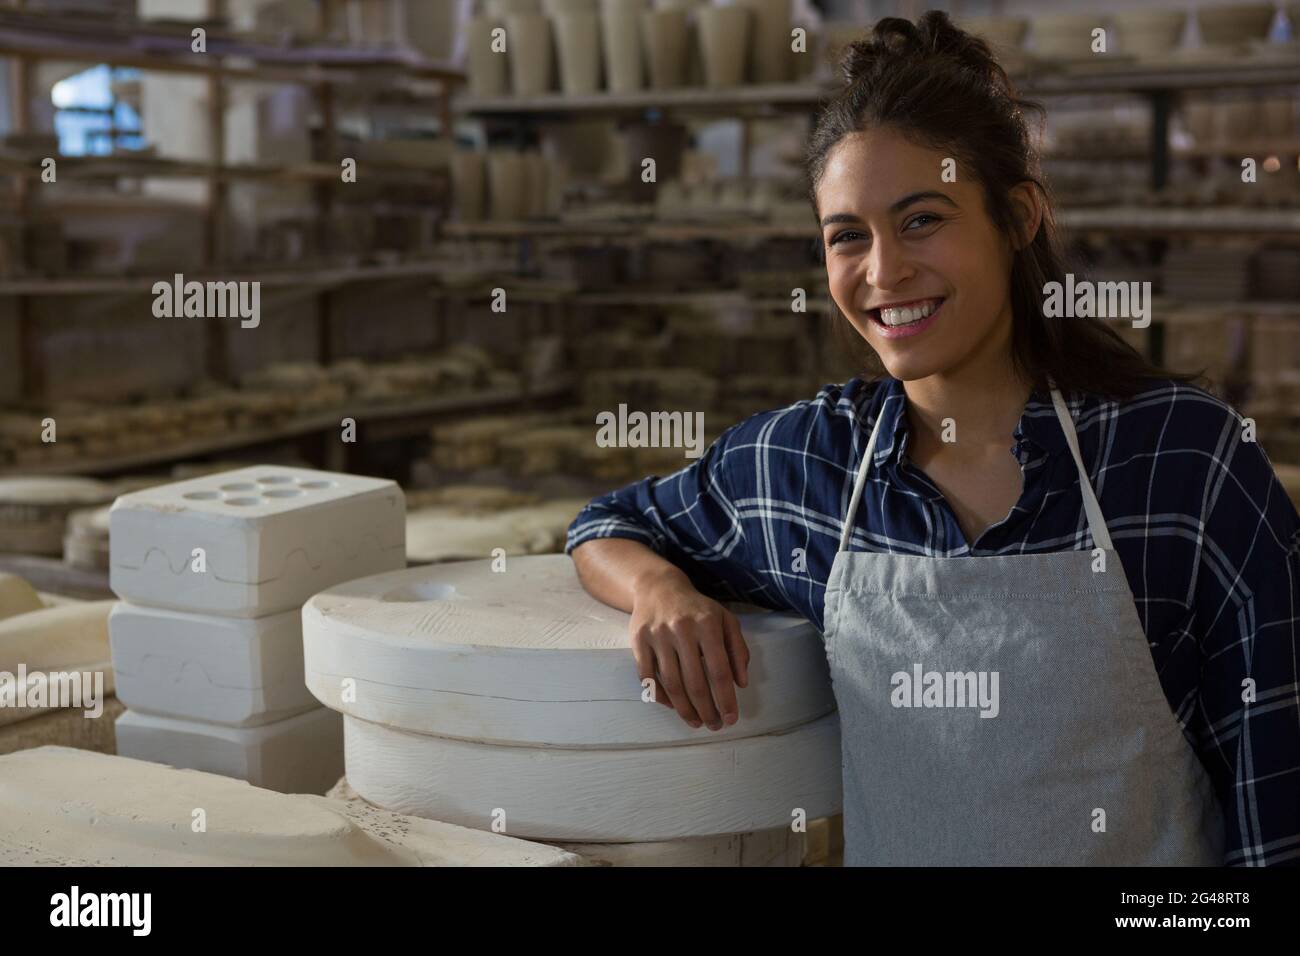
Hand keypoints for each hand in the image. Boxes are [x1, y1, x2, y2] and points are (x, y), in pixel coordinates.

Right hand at [629, 570, 749, 730]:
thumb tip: (741, 683)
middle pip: (695, 682)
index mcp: (707, 624)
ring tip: (696, 722)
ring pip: (672, 684)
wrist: (658, 588)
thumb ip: (738, 650)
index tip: (730, 718)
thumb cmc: (698, 609)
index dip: (726, 699)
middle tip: (713, 725)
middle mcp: (682, 630)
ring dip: (685, 710)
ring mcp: (658, 636)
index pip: (719, 671)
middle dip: (706, 710)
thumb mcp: (726, 620)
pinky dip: (661, 696)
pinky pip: (648, 677)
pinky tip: (673, 706)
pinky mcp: (638, 641)